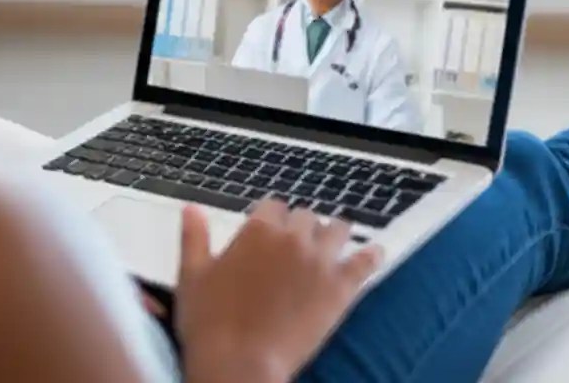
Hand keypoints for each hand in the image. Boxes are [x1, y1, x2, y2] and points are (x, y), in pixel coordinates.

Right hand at [176, 200, 382, 382]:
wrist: (240, 364)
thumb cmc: (210, 323)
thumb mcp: (192, 276)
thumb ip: (194, 237)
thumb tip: (192, 209)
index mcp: (257, 230)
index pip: (274, 205)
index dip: (272, 217)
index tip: (270, 231)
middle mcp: (292, 238)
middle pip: (307, 216)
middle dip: (301, 227)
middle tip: (296, 246)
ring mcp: (320, 262)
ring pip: (338, 230)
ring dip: (333, 235)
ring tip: (332, 245)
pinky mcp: (341, 289)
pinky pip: (365, 262)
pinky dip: (371, 255)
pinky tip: (376, 253)